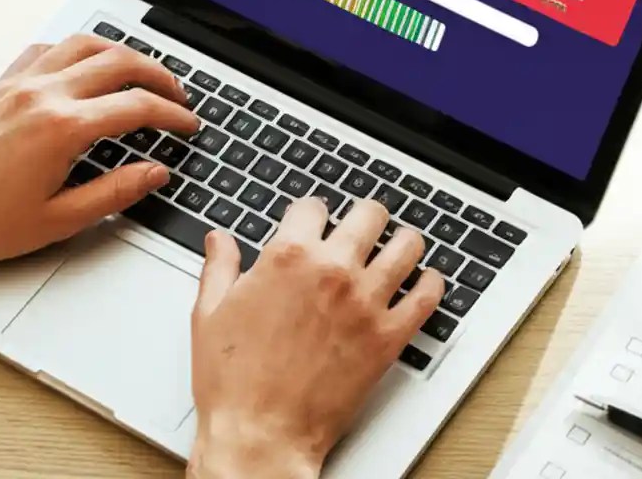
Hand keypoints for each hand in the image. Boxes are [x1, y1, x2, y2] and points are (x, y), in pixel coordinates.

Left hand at [0, 35, 198, 270]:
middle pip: (120, 62)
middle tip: (178, 96)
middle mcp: (43, 95)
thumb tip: (155, 173)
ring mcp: (20, 85)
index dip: (173, 115)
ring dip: (123, 53)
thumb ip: (116, 192)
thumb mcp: (60, 220)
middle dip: (160, 75)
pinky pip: (48, 49)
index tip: (188, 126)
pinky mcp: (0, 86)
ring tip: (142, 73)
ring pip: (85, 44)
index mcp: (63, 128)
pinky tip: (86, 65)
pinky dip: (77, 50)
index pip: (137, 107)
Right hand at [187, 198, 445, 478]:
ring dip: (404, 242)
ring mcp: (365, 303)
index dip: (312, 212)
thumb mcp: (209, 314)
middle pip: (368, 215)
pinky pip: (427, 298)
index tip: (315, 220)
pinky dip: (432, 285)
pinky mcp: (388, 337)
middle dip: (365, 216)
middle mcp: (332, 272)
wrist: (260, 435)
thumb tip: (219, 239)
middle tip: (364, 225)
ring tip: (401, 245)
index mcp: (288, 258)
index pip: (313, 206)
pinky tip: (426, 282)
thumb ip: (219, 267)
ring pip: (406, 247)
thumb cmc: (233, 382)